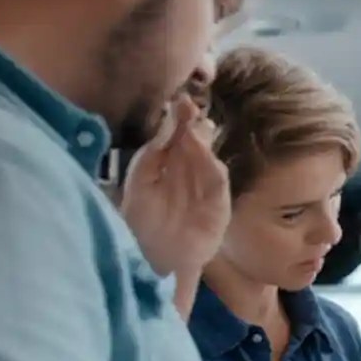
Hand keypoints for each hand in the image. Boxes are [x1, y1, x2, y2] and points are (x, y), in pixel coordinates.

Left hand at [119, 95, 229, 276]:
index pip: (179, 134)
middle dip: (194, 125)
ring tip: (192, 132)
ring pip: (210, 158)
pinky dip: (213, 168)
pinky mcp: (218, 207)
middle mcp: (190, 172)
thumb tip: (171, 119)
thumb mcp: (141, 179)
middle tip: (190, 110)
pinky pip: (219, 183)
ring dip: (203, 144)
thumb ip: (154, 151)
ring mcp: (206, 189)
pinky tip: (204, 156)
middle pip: (198, 142)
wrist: (152, 259)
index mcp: (170, 163)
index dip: (181, 117)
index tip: (181, 101)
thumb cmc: (141, 221)